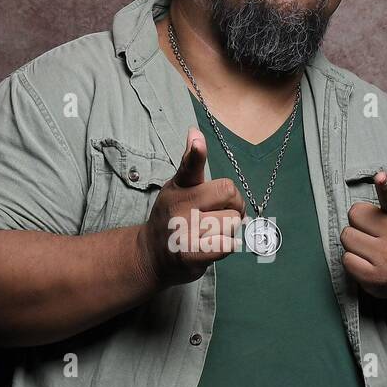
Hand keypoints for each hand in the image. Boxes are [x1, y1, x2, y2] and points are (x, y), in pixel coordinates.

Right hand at [136, 127, 246, 287]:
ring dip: (230, 230)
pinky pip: (224, 245)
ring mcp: (183, 230)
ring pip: (232, 221)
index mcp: (180, 187)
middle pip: (229, 193)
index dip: (196, 153)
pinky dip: (227, 245)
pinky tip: (216, 246)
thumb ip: (190, 164)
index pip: (189, 166)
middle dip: (235, 205)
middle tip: (224, 213)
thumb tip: (195, 131)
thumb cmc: (172, 217)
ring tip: (212, 233)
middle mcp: (180, 206)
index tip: (197, 140)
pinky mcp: (189, 254)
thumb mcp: (177, 187)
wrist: (151, 256)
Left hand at [340, 147, 386, 299]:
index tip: (380, 176)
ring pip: (347, 237)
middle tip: (375, 231)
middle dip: (360, 222)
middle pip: (355, 215)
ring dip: (354, 241)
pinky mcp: (375, 277)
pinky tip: (368, 262)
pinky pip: (346, 259)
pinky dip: (352, 260)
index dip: (385, 186)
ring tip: (371, 247)